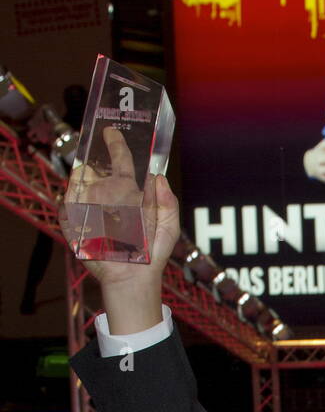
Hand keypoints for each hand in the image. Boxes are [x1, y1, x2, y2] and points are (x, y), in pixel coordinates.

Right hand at [57, 125, 179, 289]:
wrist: (134, 279)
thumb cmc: (152, 254)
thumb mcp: (169, 228)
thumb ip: (169, 204)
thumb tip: (159, 178)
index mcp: (129, 194)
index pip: (122, 164)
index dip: (117, 147)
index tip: (113, 132)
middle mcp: (108, 197)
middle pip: (99, 170)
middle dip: (98, 156)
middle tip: (100, 147)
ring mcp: (91, 210)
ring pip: (82, 185)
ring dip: (86, 180)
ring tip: (96, 185)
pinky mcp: (78, 226)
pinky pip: (69, 209)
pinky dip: (71, 204)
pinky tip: (81, 204)